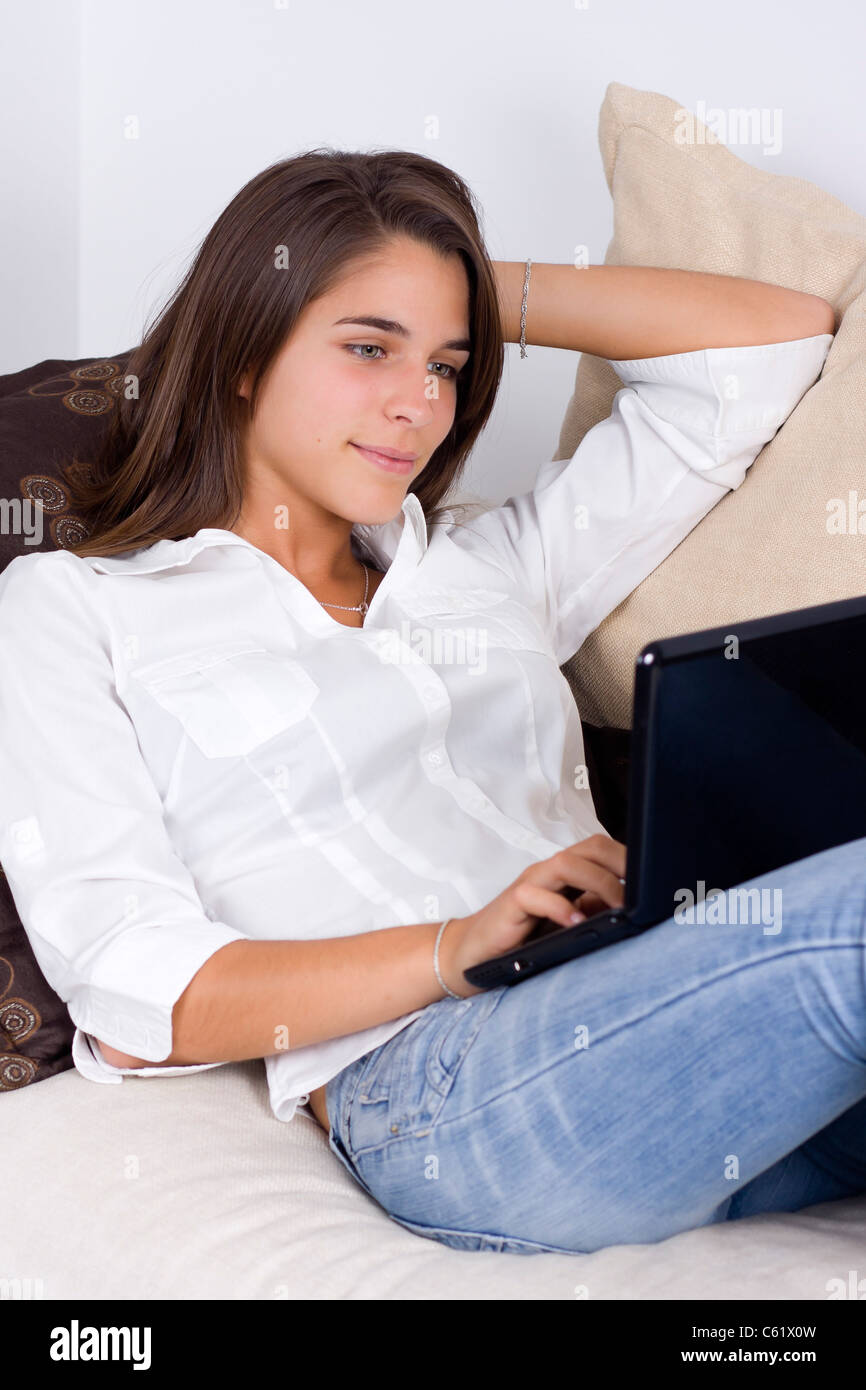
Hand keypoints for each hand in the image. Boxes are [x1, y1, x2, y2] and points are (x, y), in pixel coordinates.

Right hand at [438, 834, 626, 995]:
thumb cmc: (523, 938)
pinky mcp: (511, 904)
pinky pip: (535, 895)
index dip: (631, 857)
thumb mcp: (569, 924)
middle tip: (644, 890)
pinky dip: (560, 908)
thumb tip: (637, 907)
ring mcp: (530, 884)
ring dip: (599, 883)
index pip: (602, 848)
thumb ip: (596, 911)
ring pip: (566, 863)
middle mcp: (549, 872)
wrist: (473, 953)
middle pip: (590, 847)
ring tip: (619, 906)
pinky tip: (576, 923)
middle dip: (622, 863)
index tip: (657, 878)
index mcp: (566, 873)